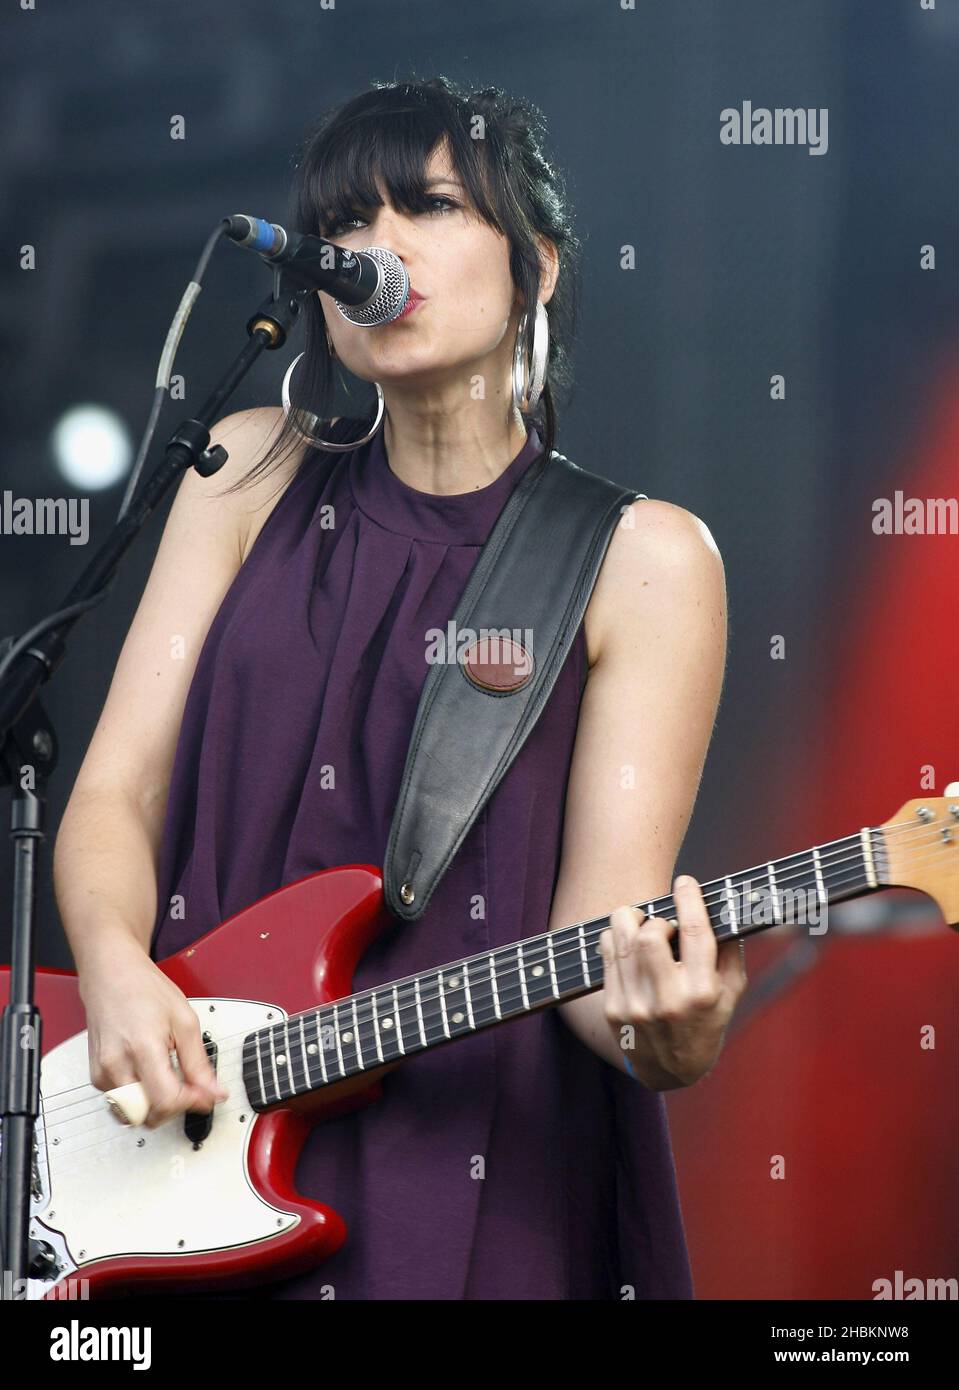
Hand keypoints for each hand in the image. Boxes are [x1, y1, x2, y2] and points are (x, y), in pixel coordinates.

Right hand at [78, 927, 228, 1127]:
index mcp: (142, 1049)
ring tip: (170, 1079)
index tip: (206, 1095)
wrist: (111, 975)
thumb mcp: (185, 1021)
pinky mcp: (97, 1077)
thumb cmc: (144, 990)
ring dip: (156, 1107)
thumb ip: (199, 1063)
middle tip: (190, 1087)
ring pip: (134, 1114)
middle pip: (148, 1115)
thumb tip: (214, 1092)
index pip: (166, 1101)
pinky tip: (151, 1076)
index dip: (191, 1103)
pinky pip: (122, 1103)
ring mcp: (102, 1074)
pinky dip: (141, 1098)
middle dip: (174, 1108)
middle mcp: (116, 1066)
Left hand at [599, 874, 747, 1087]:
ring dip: (631, 922)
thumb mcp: (732, 992)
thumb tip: (726, 908)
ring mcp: (636, 1006)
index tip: (686, 881)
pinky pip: (607, 955)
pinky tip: (628, 945)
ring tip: (641, 926)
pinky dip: (616, 940)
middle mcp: (667, 1001)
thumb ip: (731, 951)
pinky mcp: (613, 1009)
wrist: (671, 1070)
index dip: (689, 899)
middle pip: (648, 935)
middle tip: (662, 923)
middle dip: (655, 918)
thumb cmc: (707, 1022)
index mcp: (702, 993)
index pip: (695, 934)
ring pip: (621, 940)